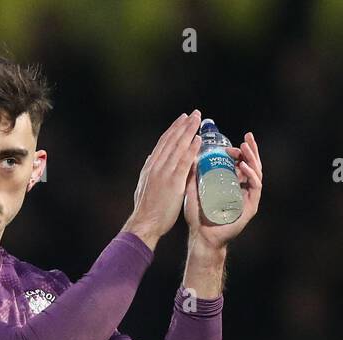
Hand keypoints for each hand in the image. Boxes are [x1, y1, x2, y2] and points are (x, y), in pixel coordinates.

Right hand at [123, 110, 202, 248]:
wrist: (144, 223)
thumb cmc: (146, 209)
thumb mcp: (144, 186)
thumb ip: (149, 171)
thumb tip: (151, 159)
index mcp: (150, 166)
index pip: (163, 143)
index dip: (174, 129)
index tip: (182, 119)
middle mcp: (156, 166)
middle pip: (171, 140)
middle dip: (183, 125)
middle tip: (194, 114)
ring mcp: (164, 173)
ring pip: (178, 147)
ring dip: (189, 131)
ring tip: (198, 120)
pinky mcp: (173, 182)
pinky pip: (184, 162)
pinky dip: (191, 149)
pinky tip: (198, 139)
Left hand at [186, 130, 261, 247]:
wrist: (201, 237)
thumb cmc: (198, 216)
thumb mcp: (193, 190)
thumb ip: (193, 175)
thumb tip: (191, 155)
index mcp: (231, 185)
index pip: (239, 164)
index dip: (238, 152)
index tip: (231, 143)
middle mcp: (242, 190)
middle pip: (251, 166)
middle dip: (251, 151)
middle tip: (247, 137)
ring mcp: (247, 198)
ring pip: (256, 174)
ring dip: (252, 159)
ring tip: (245, 148)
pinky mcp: (250, 207)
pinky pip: (255, 188)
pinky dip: (251, 175)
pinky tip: (244, 167)